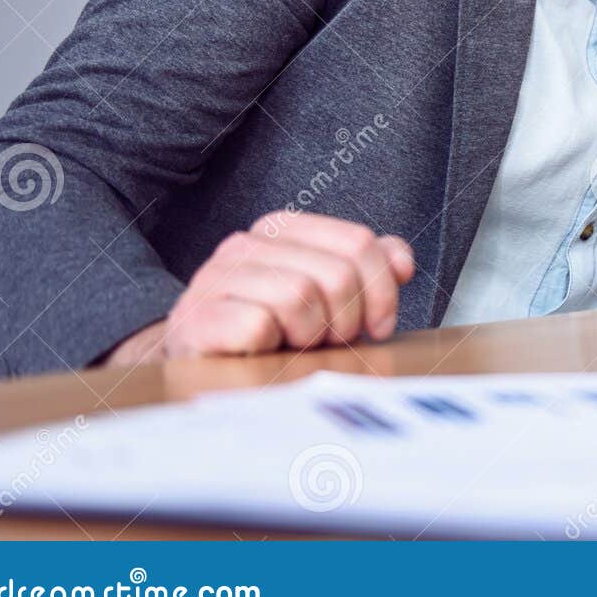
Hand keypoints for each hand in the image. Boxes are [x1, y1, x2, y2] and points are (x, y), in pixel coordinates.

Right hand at [102, 211, 414, 365]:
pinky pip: (259, 325)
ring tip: (295, 346)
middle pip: (337, 274)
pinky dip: (272, 348)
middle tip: (331, 342)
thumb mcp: (330, 296)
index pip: (359, 243)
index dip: (382, 291)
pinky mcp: (195, 318)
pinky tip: (262, 353)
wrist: (206, 368)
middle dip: (347, 320)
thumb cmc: (277, 332)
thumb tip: (401, 262)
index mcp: (280, 228)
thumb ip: (367, 268)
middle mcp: (245, 244)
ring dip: (309, 336)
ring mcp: (214, 279)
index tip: (378, 326)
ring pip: (299, 297)